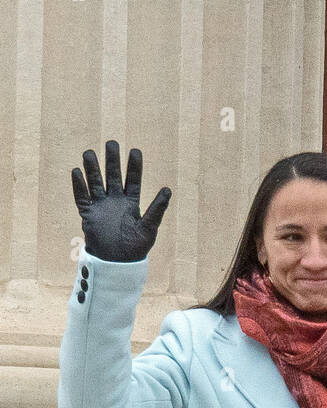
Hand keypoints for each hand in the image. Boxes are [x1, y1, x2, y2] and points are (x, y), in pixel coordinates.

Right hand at [71, 140, 170, 261]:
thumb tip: (168, 190)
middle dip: (112, 160)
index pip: (133, 180)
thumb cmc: (136, 248)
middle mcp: (115, 201)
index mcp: (131, 203)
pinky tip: (77, 172)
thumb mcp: (149, 228)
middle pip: (113, 176)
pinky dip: (79, 186)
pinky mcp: (88, 214)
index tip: (135, 151)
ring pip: (96, 182)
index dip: (134, 166)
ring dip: (93, 169)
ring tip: (89, 153)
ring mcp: (101, 206)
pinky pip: (82, 197)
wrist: (117, 264)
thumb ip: (157, 210)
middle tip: (112, 143)